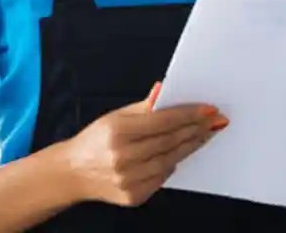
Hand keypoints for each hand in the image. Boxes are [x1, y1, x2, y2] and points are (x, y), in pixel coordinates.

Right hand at [57, 82, 228, 206]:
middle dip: (196, 130)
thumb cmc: (95, 140)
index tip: (209, 109)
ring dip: (190, 146)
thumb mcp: (116, 116)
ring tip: (204, 135)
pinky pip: (162, 178)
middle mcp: (123, 157)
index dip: (190, 115)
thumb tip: (166, 89)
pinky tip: (180, 153)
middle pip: (170, 141)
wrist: (72, 173)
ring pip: (170, 160)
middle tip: (214, 121)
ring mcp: (128, 179)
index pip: (164, 121)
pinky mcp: (132, 195)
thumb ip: (145, 107)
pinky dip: (173, 165)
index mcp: (118, 132)